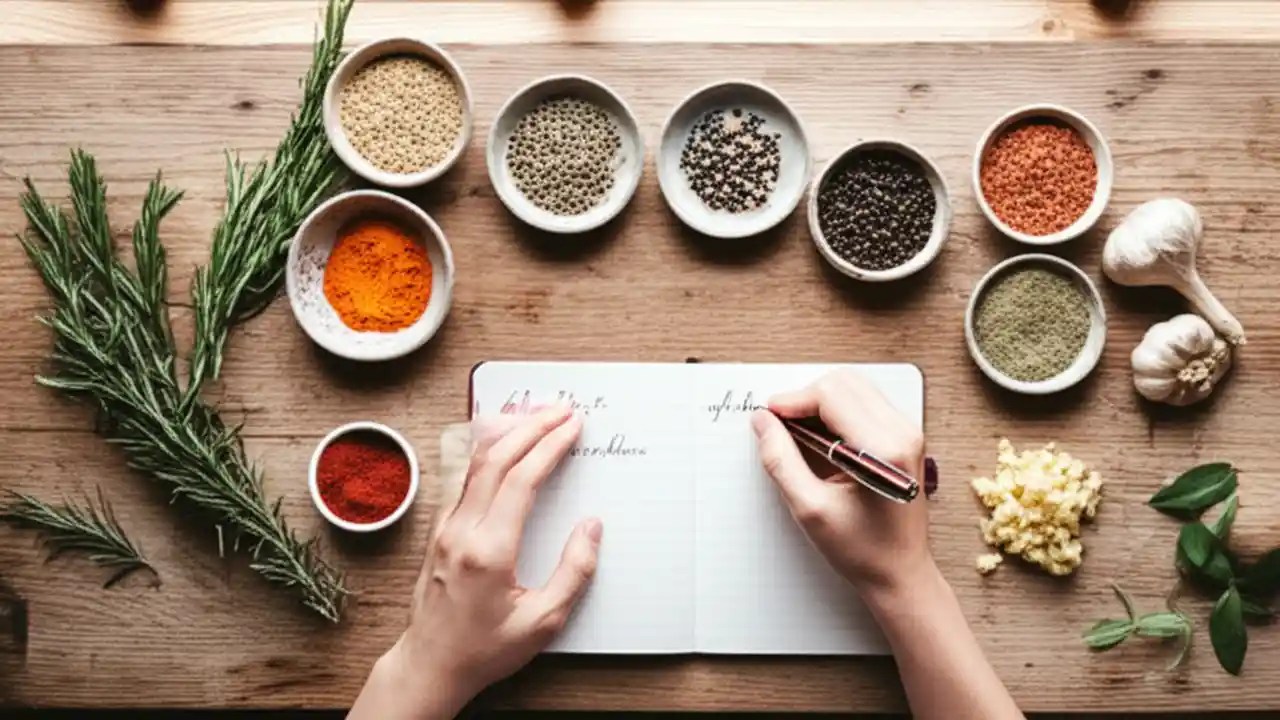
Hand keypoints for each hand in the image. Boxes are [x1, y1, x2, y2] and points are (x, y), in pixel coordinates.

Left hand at [349, 405, 601, 719]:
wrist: (431, 665)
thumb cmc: (484, 650)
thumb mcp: (543, 621)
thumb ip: (574, 572)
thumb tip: (591, 528)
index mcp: (489, 550)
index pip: (522, 479)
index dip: (550, 446)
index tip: (572, 426)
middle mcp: (462, 531)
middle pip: (496, 459)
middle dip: (532, 427)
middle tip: (560, 410)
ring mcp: (445, 529)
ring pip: (473, 463)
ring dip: (505, 434)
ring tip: (532, 415)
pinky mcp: (437, 532)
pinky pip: (460, 479)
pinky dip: (483, 453)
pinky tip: (497, 445)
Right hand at [750, 370, 931, 606]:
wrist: (900, 573)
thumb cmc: (864, 550)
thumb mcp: (810, 509)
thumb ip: (781, 460)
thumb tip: (762, 422)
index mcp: (883, 450)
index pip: (830, 394)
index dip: (791, 400)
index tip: (768, 417)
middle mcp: (902, 434)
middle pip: (843, 382)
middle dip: (805, 398)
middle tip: (781, 426)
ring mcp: (907, 433)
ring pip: (854, 387)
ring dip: (820, 402)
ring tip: (799, 434)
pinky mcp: (905, 438)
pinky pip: (866, 403)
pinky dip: (837, 411)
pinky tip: (821, 439)